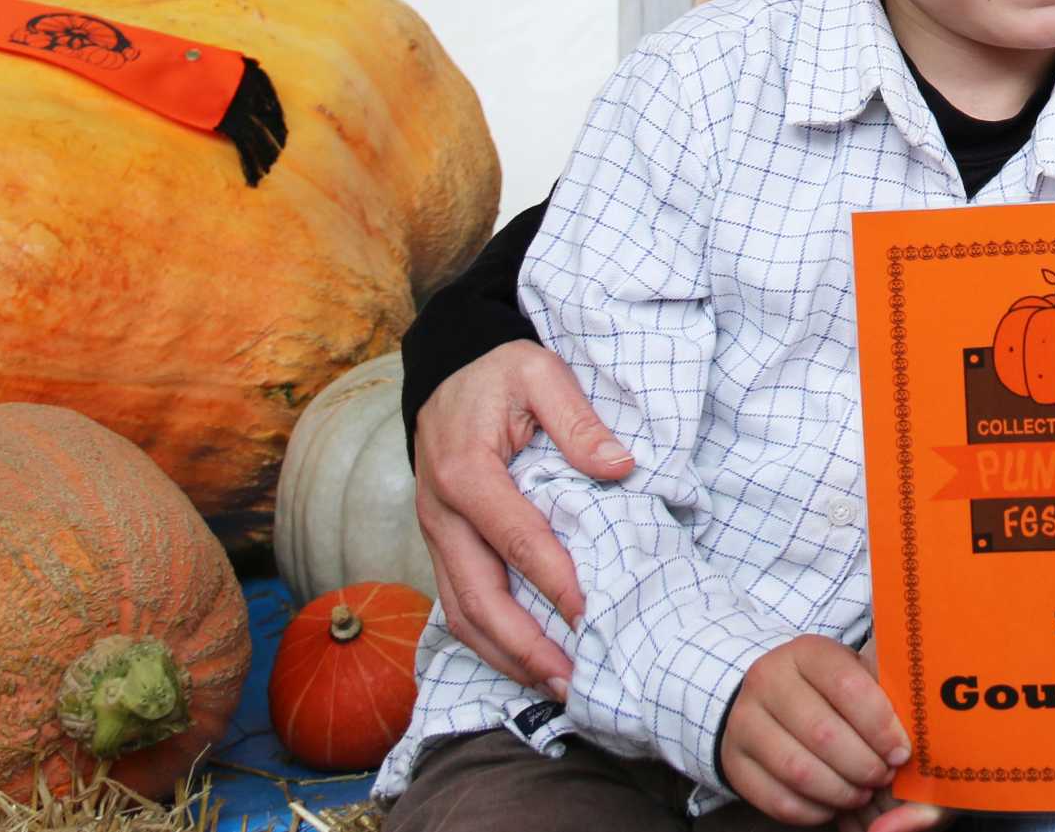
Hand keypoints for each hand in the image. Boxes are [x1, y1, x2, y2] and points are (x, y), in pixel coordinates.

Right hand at [411, 340, 635, 693]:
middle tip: (572, 676)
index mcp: (466, 471)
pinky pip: (458, 604)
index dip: (553, 580)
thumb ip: (577, 419)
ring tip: (556, 685)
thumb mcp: (540, 372)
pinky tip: (525, 662)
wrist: (446, 369)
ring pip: (462, 612)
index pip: (514, 538)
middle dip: (524, 644)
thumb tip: (619, 466)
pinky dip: (489, 640)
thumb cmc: (497, 372)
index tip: (592, 611)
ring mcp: (436, 534)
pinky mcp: (441, 545)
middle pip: (478, 595)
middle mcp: (441, 513)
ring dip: (506, 655)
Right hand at [719, 637, 937, 828]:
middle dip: (863, 765)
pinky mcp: (733, 761)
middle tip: (883, 777)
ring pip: (798, 770)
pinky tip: (832, 805)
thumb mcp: (854, 673)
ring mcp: (743, 722)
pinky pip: (776, 799)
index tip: (902, 750)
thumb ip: (886, 691)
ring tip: (862, 792)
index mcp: (806, 652)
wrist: (765, 697)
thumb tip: (925, 722)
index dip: (881, 725)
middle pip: (823, 733)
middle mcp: (767, 680)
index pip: (848, 686)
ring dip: (840, 791)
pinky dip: (812, 810)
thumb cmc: (828, 689)